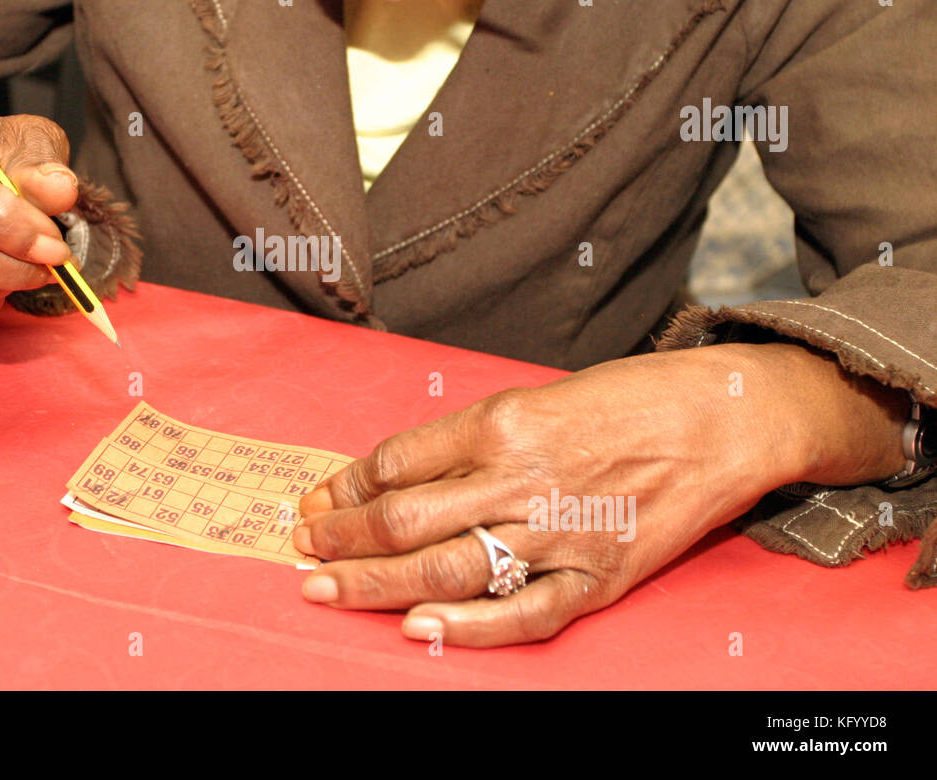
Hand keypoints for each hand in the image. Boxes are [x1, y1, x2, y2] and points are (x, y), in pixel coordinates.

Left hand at [292, 343, 908, 646]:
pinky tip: (416, 629)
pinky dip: (468, 627)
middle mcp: (523, 477)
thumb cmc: (628, 397)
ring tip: (322, 587)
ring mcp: (561, 531)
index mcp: (503, 421)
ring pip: (448, 567)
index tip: (321, 498)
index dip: (348, 484)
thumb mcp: (537, 395)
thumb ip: (467, 438)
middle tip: (299, 548)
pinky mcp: (599, 575)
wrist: (726, 419)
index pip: (398, 460)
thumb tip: (394, 473)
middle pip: (407, 518)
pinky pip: (523, 613)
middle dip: (342, 538)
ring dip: (374, 582)